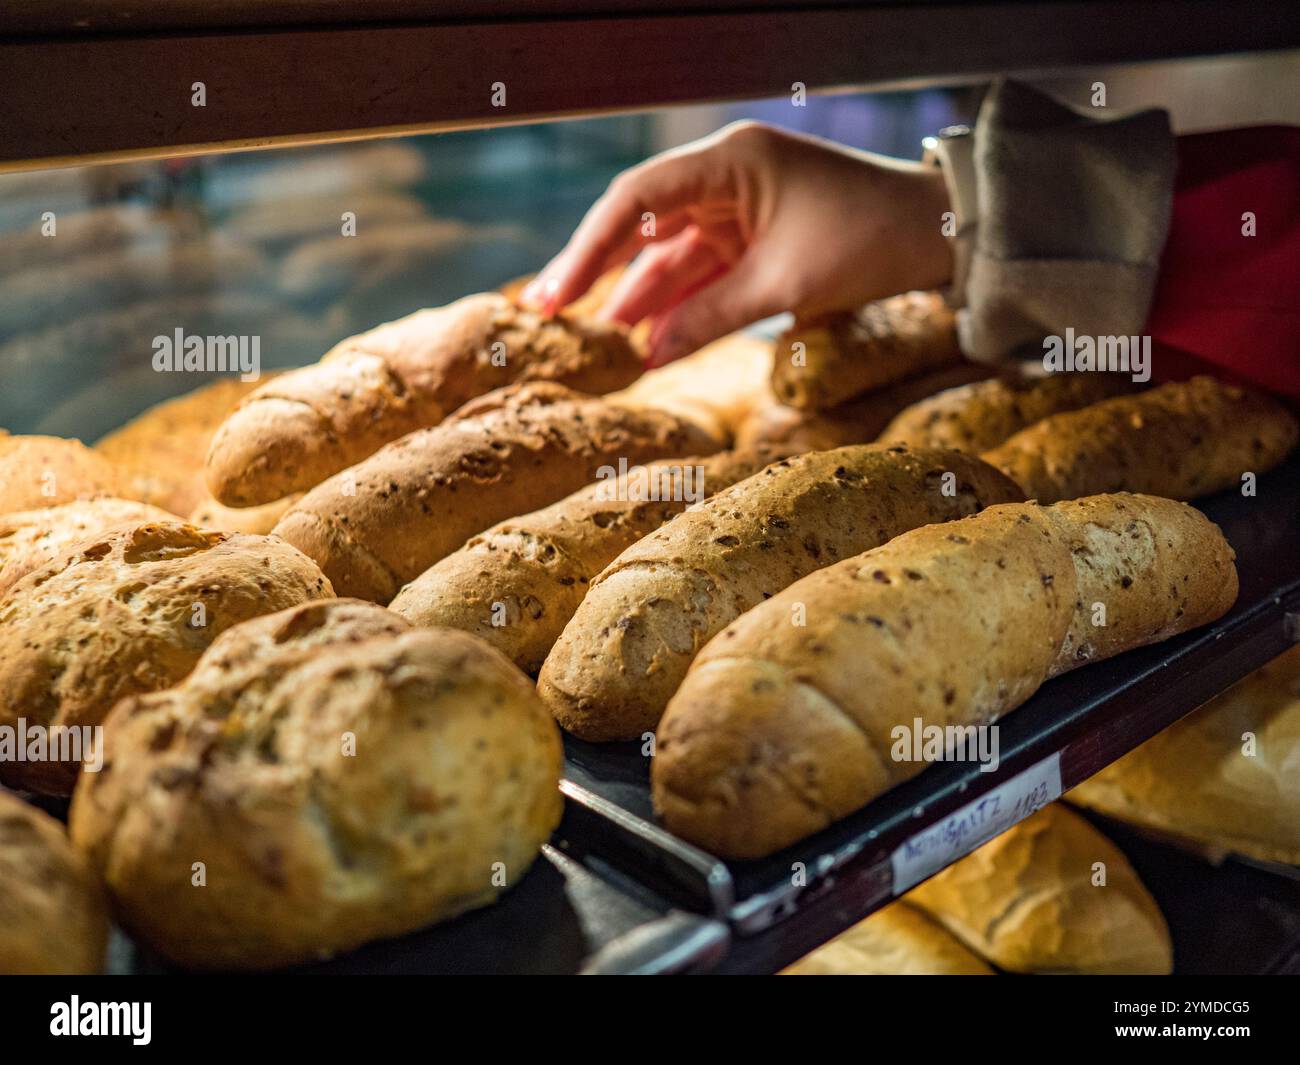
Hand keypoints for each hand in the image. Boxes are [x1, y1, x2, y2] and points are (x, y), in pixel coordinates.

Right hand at [521, 121, 952, 365]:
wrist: (936, 237)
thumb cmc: (870, 241)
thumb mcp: (784, 283)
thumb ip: (710, 317)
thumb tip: (647, 356)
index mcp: (730, 161)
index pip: (636, 200)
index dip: (588, 248)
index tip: (557, 295)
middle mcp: (725, 178)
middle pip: (642, 225)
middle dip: (598, 271)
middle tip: (548, 312)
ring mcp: (737, 210)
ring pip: (670, 257)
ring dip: (639, 300)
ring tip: (597, 344)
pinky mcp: (753, 240)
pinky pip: (702, 274)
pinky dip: (679, 308)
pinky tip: (648, 341)